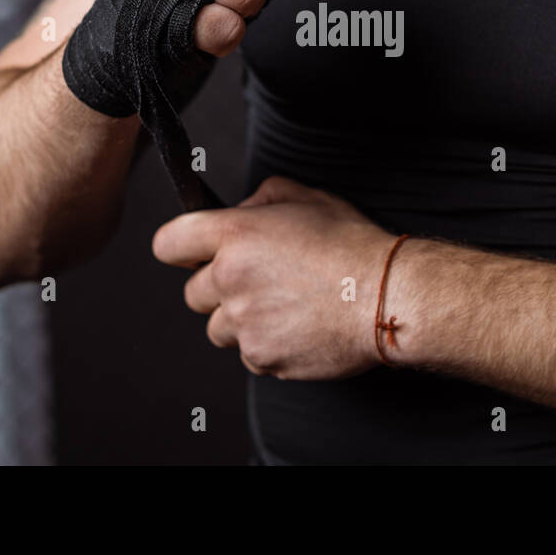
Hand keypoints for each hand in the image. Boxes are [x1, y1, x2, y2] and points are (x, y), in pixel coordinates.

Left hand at [152, 176, 396, 379]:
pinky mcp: (262, 357)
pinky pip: (249, 355)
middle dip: (218, 289)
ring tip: (283, 306)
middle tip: (259, 281)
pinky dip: (267, 346)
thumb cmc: (351, 245)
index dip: (181, 249)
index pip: (169, 244)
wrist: (386, 296)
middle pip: (193, 294)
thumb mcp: (307, 198)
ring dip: (241, 320)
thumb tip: (242, 212)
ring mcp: (244, 323)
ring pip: (218, 329)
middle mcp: (230, 279)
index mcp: (235, 234)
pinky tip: (298, 327)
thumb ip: (262, 199)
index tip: (194, 254)